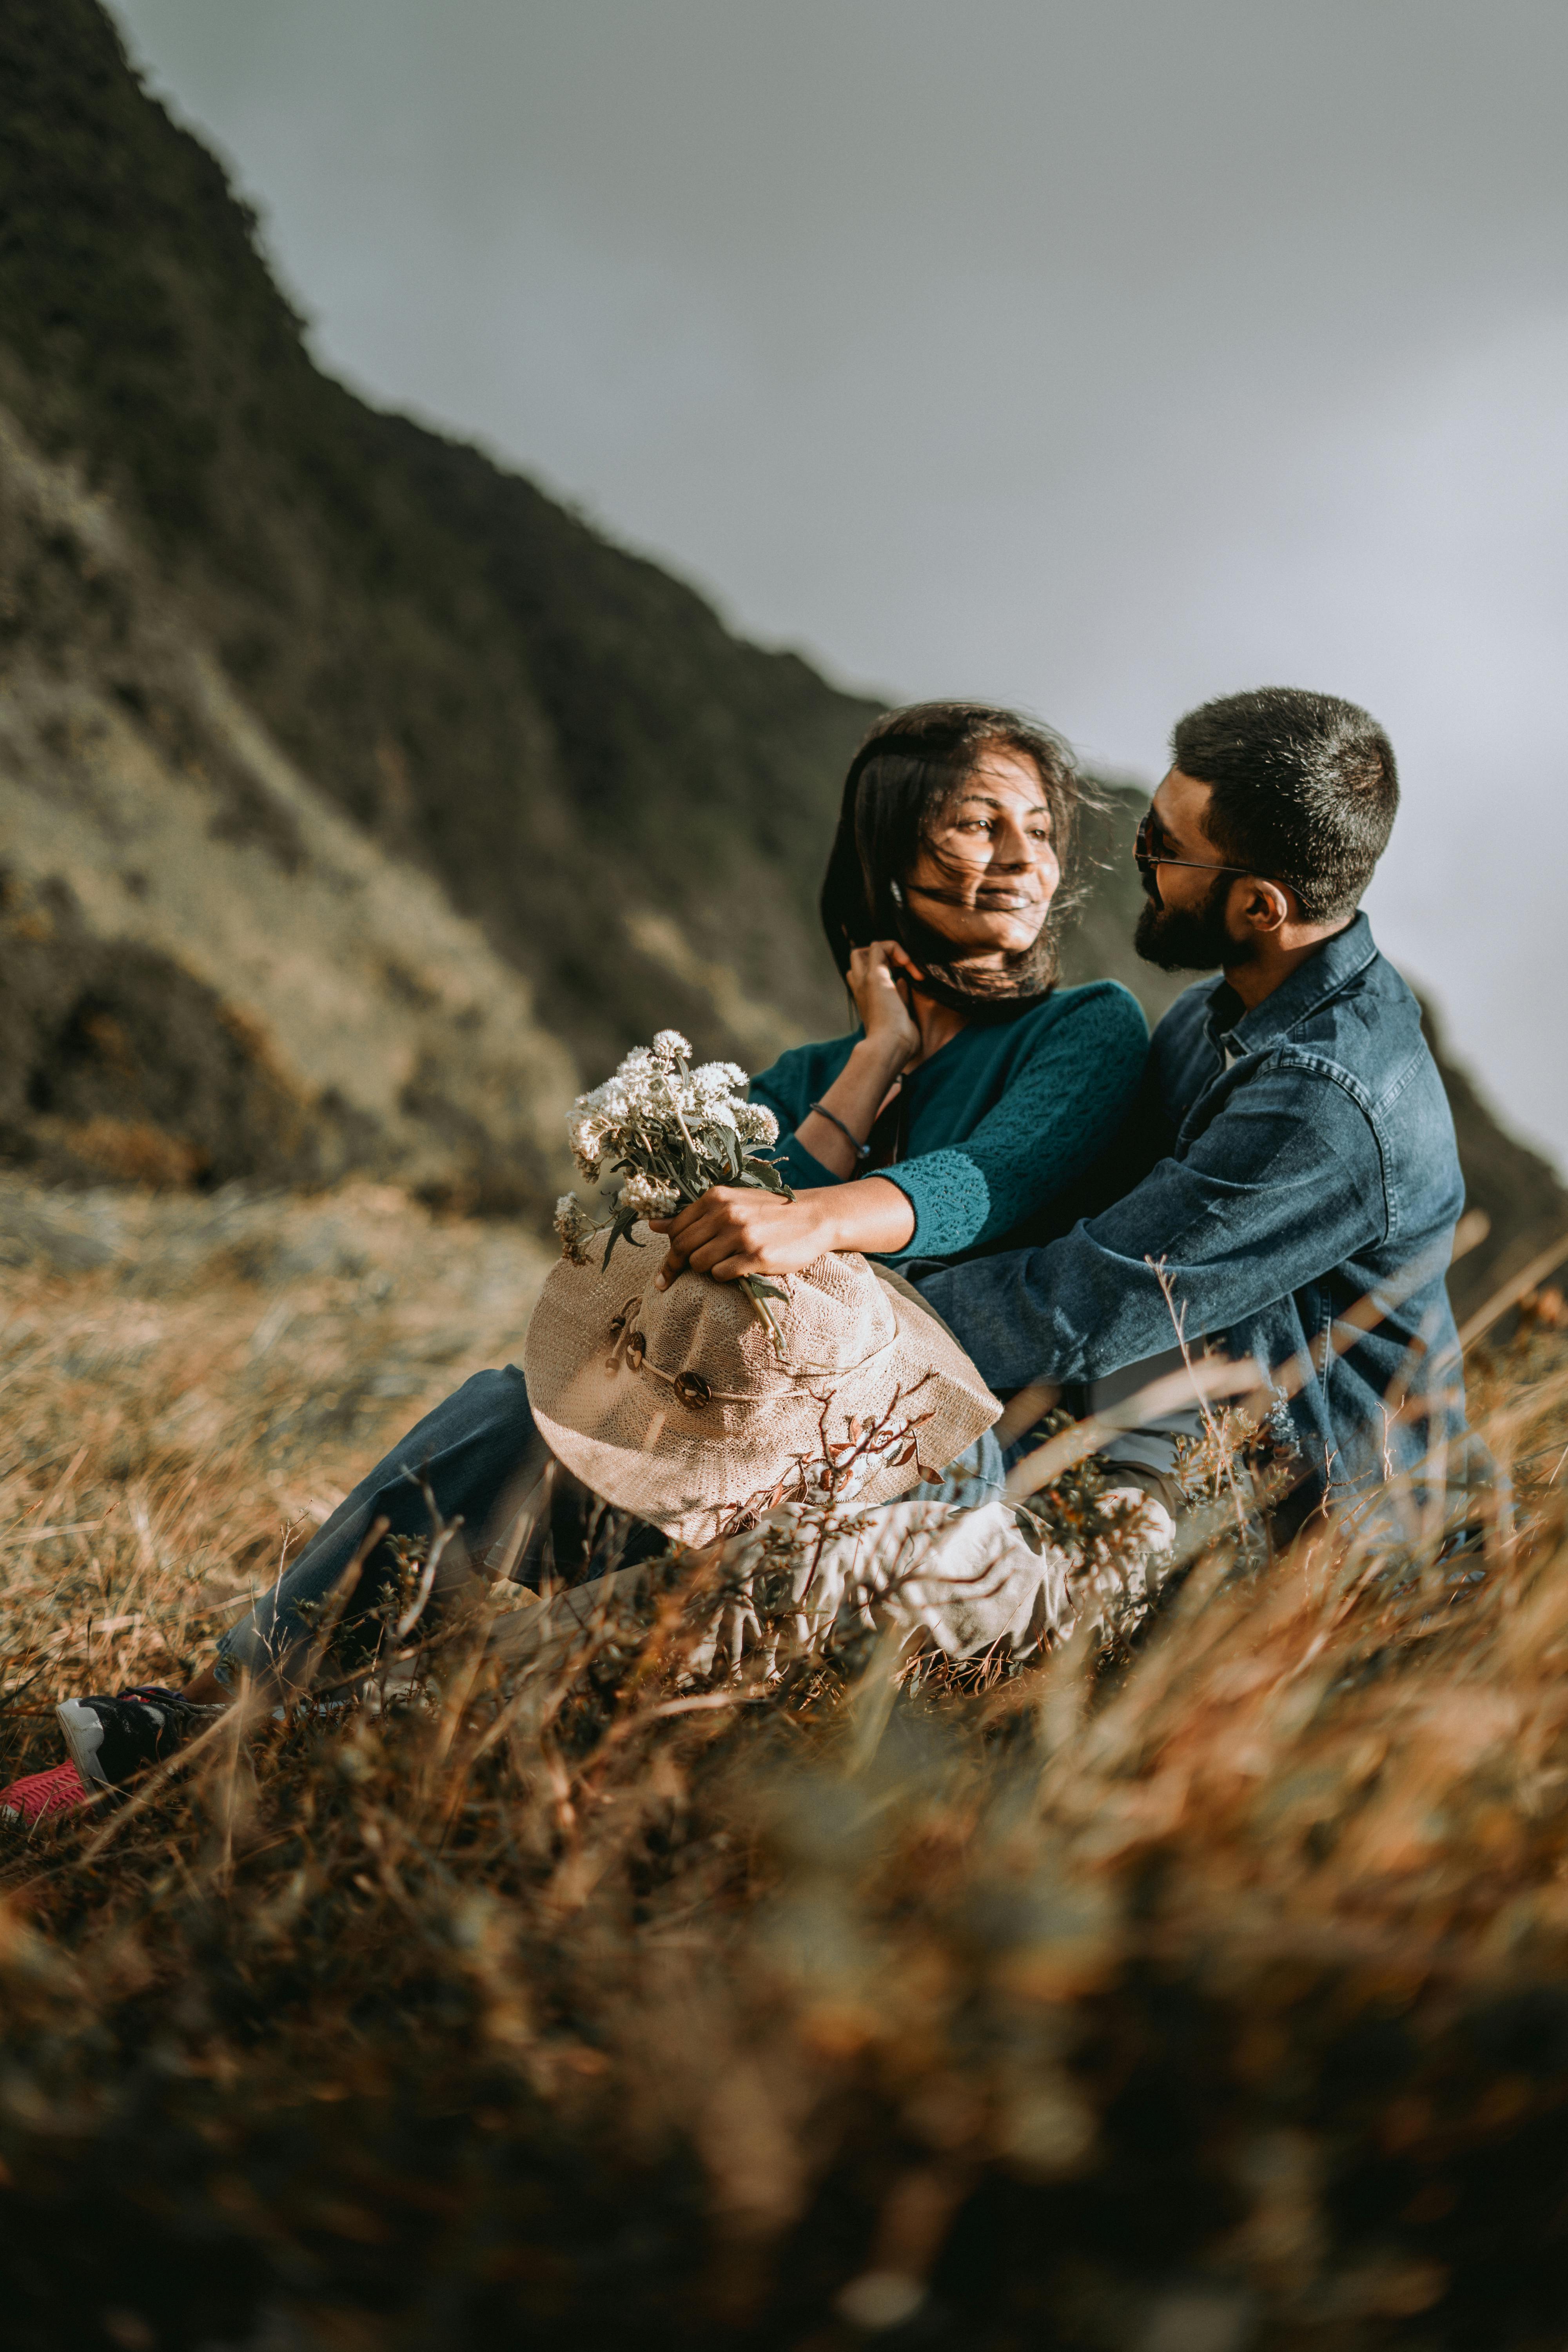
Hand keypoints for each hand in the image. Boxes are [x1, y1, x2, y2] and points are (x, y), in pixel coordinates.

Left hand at [650, 1187, 839, 1285]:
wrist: (814, 1216)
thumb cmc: (769, 1211)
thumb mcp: (731, 1203)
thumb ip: (693, 1214)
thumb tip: (652, 1224)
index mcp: (716, 1197)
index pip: (676, 1229)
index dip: (669, 1252)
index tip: (667, 1270)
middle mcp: (726, 1213)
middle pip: (683, 1248)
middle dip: (681, 1265)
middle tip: (689, 1273)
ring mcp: (741, 1235)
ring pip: (700, 1264)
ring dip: (707, 1269)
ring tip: (726, 1262)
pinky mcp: (756, 1256)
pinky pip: (722, 1275)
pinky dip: (726, 1276)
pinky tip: (740, 1267)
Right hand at [847, 940, 921, 1071]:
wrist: (890, 1047)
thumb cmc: (899, 1041)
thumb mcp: (902, 1015)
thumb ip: (901, 997)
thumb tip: (903, 980)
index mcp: (867, 1000)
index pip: (865, 975)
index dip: (886, 969)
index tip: (908, 980)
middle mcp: (861, 989)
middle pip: (858, 959)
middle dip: (882, 956)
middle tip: (903, 967)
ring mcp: (865, 981)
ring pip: (864, 950)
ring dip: (889, 950)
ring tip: (906, 964)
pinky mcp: (874, 976)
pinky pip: (879, 946)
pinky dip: (895, 948)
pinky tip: (908, 963)